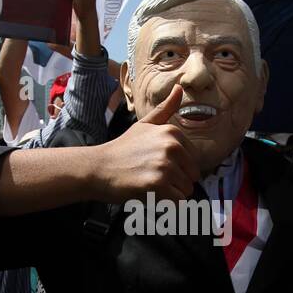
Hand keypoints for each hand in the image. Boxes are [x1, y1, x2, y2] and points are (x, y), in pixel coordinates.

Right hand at [92, 85, 200, 202]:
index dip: (177, 170)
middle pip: (192, 178)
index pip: (193, 162)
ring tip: (149, 185)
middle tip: (152, 178)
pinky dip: (166, 205)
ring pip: (185, 192)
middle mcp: (171, 146)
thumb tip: (180, 88)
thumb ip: (165, 109)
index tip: (156, 166)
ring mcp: (165, 165)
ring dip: (170, 195)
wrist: (98, 168)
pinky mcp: (157, 184)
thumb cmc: (122, 149)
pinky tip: (149, 195)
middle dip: (176, 183)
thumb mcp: (144, 125)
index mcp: (172, 132)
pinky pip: (177, 203)